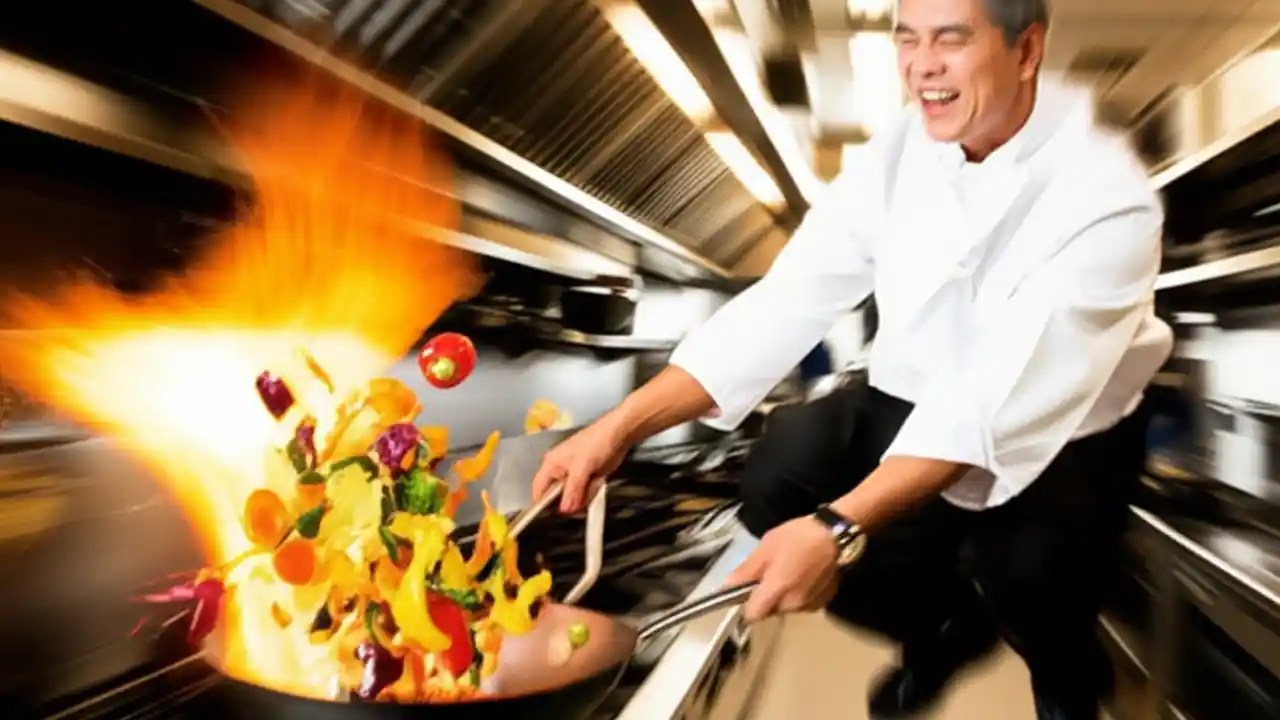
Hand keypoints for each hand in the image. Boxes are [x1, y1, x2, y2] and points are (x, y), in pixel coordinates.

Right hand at [531, 416, 630, 512]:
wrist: (618, 435)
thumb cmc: (596, 442)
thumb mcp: (582, 468)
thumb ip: (572, 489)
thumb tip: (564, 509)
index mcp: (551, 464)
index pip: (538, 488)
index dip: (540, 503)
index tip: (548, 517)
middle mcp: (560, 470)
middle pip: (557, 496)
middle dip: (570, 500)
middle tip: (581, 497)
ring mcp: (574, 475)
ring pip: (573, 496)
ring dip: (584, 496)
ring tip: (593, 483)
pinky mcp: (586, 478)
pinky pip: (585, 493)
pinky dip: (592, 492)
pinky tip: (598, 482)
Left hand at [725, 516, 840, 622]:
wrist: (836, 534)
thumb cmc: (798, 537)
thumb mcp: (766, 547)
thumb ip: (746, 571)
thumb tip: (727, 586)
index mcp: (777, 591)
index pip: (752, 615)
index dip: (745, 605)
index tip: (745, 592)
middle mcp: (793, 605)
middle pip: (769, 611)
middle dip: (766, 597)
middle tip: (770, 572)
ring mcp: (811, 605)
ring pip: (786, 607)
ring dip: (783, 595)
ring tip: (789, 571)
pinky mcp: (824, 602)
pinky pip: (802, 603)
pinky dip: (799, 594)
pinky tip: (804, 575)